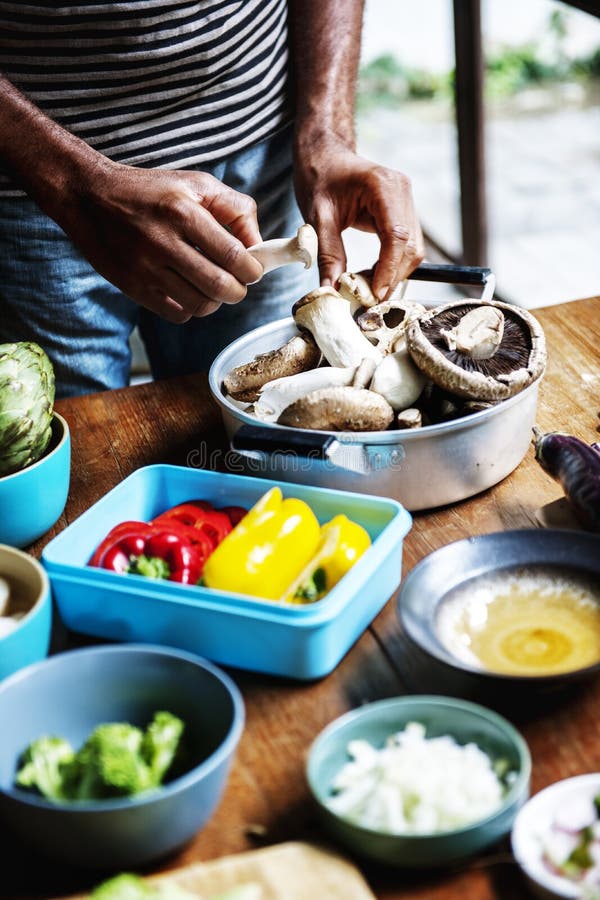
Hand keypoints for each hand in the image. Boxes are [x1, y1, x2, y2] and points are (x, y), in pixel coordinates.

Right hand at [56, 162, 263, 322]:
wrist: (90, 197)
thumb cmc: (151, 191)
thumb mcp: (196, 185)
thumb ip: (235, 210)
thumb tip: (258, 246)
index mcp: (183, 213)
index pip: (234, 257)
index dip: (253, 270)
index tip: (254, 269)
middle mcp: (163, 242)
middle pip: (220, 286)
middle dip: (238, 290)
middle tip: (237, 283)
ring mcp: (146, 268)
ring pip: (200, 305)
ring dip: (215, 301)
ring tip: (213, 287)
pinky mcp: (133, 287)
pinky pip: (176, 314)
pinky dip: (191, 309)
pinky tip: (189, 291)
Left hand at [293, 138, 424, 300]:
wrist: (325, 156)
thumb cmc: (320, 177)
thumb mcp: (318, 217)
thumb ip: (327, 253)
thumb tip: (332, 289)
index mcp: (383, 186)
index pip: (397, 235)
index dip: (388, 269)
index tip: (375, 294)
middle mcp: (402, 190)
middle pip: (410, 246)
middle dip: (393, 276)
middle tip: (370, 299)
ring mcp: (406, 200)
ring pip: (413, 249)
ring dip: (395, 273)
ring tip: (370, 289)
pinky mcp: (404, 210)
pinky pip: (406, 245)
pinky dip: (393, 264)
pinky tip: (374, 275)